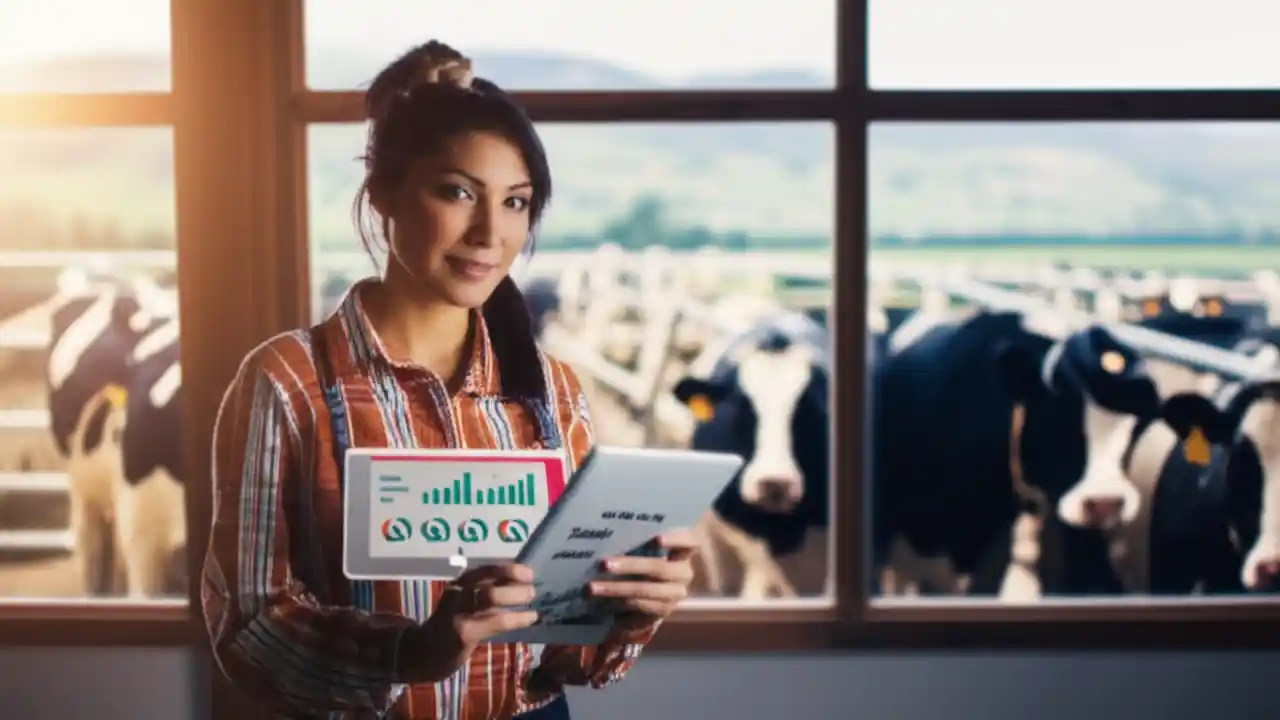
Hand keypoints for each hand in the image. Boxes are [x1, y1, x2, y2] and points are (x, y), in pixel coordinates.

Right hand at [399, 563, 537, 682]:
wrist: (427, 653)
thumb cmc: (454, 625)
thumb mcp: (466, 603)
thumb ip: (487, 592)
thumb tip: (522, 582)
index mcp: (459, 584)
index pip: (484, 570)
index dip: (508, 569)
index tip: (528, 571)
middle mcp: (457, 594)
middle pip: (487, 581)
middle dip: (514, 583)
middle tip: (533, 588)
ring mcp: (458, 613)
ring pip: (490, 598)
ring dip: (516, 598)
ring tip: (533, 603)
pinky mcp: (464, 633)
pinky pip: (496, 621)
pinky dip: (517, 619)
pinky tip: (530, 618)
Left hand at [587, 529, 697, 631]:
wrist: (655, 593)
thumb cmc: (646, 560)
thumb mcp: (647, 549)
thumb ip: (639, 542)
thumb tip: (610, 533)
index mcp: (683, 552)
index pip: (690, 541)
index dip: (676, 539)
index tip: (657, 539)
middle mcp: (683, 573)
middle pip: (659, 568)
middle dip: (630, 565)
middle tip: (604, 564)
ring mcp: (675, 594)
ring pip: (645, 590)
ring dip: (616, 589)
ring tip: (593, 587)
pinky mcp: (663, 611)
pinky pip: (641, 608)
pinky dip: (621, 604)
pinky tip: (604, 602)